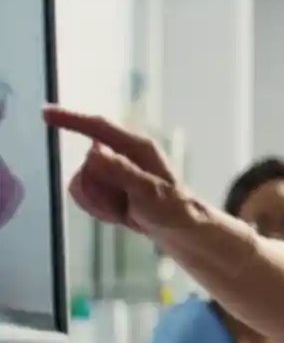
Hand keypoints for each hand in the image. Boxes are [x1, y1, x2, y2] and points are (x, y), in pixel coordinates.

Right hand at [43, 106, 190, 236]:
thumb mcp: (149, 191)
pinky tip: (118, 214)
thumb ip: (122, 172)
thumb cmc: (172, 208)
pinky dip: (97, 209)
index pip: (98, 127)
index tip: (46, 113)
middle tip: (124, 204)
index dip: (72, 119)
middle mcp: (122, 154)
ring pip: (81, 183)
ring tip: (124, 209)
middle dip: (100, 190)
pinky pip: (84, 195)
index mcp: (137, 147)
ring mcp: (112, 170)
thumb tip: (94, 150)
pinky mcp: (106, 185)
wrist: (178, 229)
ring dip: (99, 202)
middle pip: (86, 166)